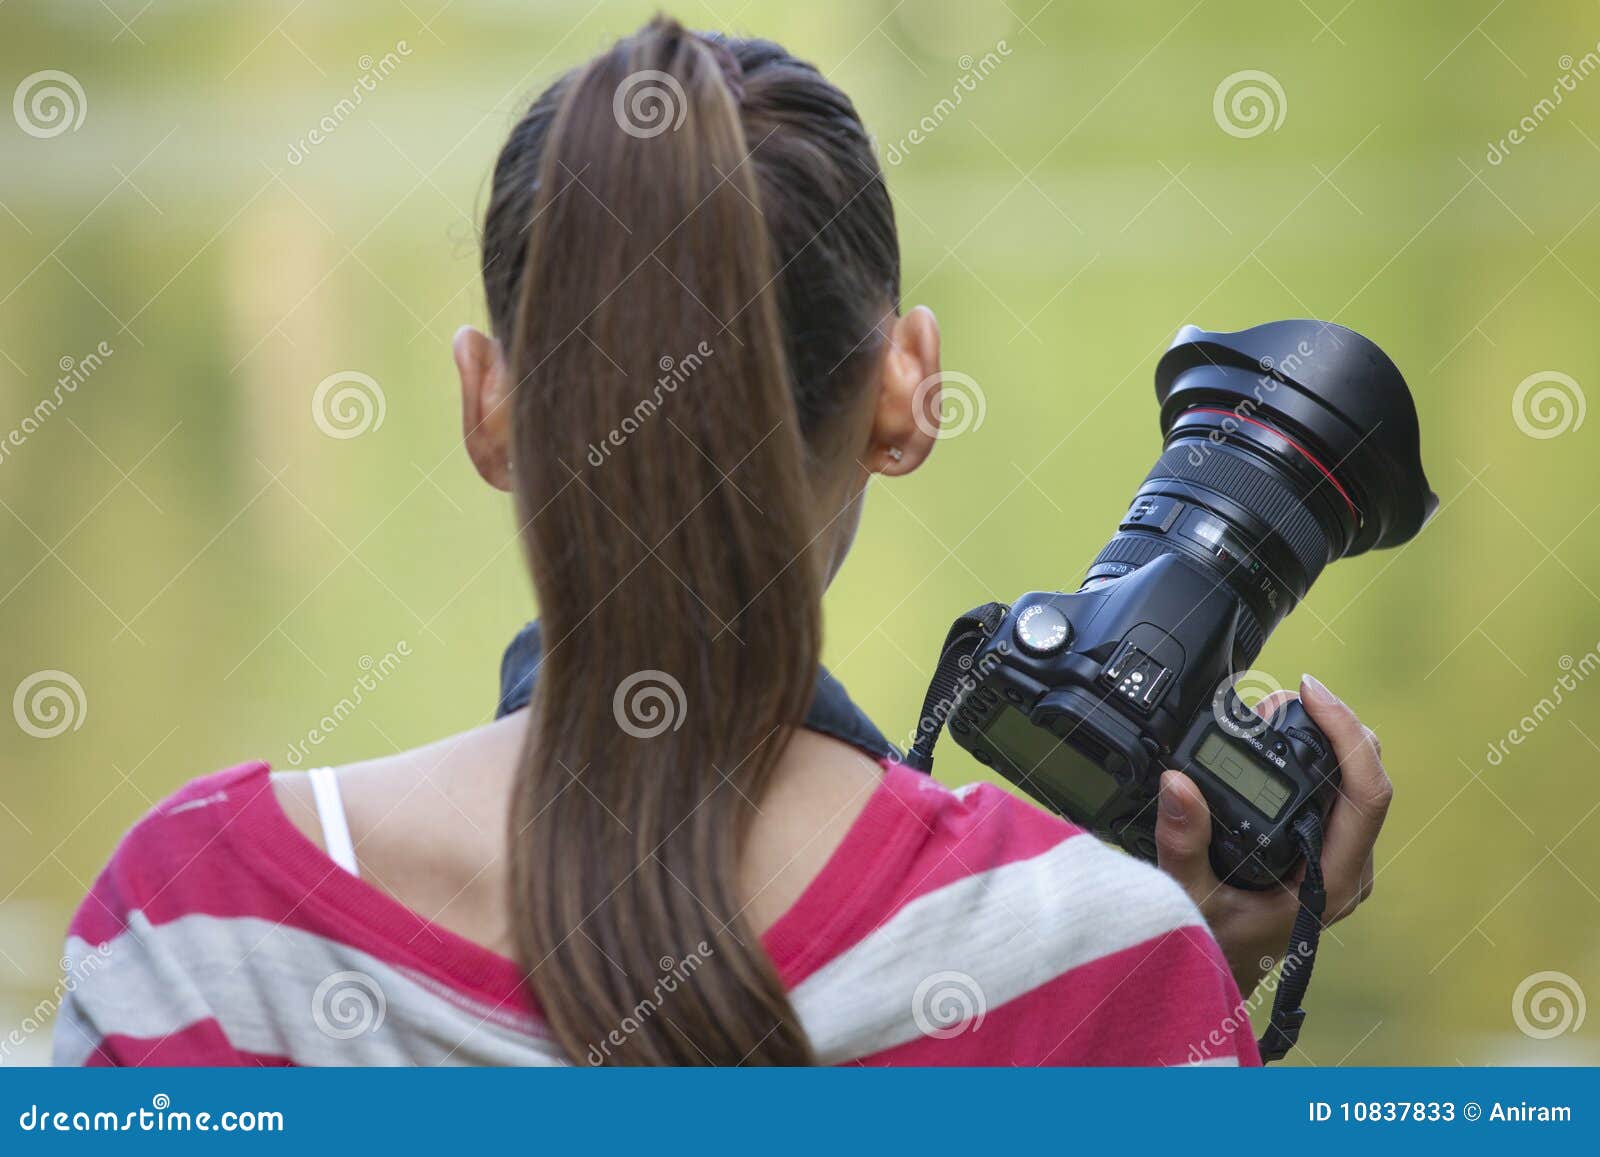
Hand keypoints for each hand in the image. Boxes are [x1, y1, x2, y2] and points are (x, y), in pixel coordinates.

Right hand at [1154, 673, 1393, 993]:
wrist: (1220, 975)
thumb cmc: (1213, 946)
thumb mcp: (1189, 897)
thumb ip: (1184, 844)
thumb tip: (1178, 781)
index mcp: (1331, 880)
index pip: (1368, 793)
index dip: (1345, 734)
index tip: (1308, 694)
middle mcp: (1346, 867)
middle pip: (1367, 775)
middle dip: (1329, 724)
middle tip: (1278, 699)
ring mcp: (1339, 859)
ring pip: (1355, 780)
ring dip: (1322, 737)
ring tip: (1275, 711)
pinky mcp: (1325, 850)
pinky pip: (1337, 792)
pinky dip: (1314, 757)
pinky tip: (1281, 739)